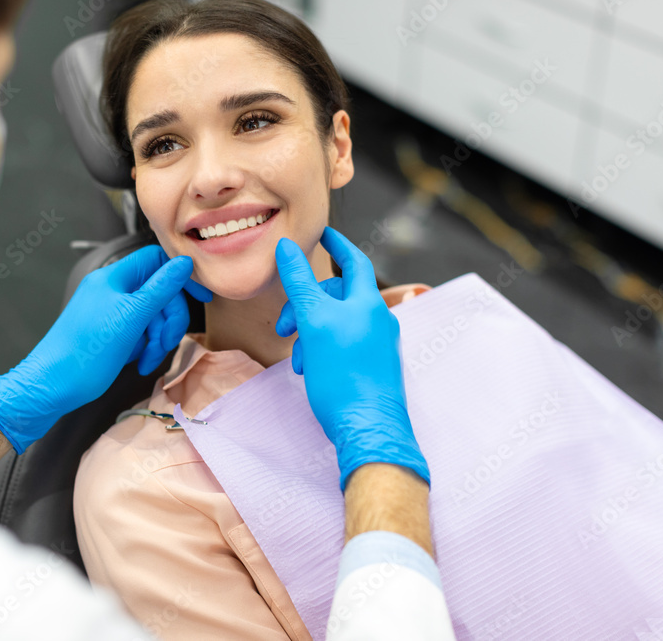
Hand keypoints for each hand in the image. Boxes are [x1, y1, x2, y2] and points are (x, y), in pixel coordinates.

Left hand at [0, 245, 211, 453]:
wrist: (53, 385)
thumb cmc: (85, 351)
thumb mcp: (131, 317)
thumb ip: (160, 288)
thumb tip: (184, 262)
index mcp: (113, 277)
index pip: (155, 260)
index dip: (180, 276)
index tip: (200, 297)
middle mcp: (112, 290)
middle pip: (158, 292)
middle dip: (168, 319)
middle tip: (166, 341)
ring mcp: (112, 312)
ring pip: (152, 315)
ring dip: (158, 338)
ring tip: (149, 358)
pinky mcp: (112, 333)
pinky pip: (141, 332)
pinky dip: (146, 347)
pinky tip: (140, 362)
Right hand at [274, 227, 428, 489]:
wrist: (368, 428)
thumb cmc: (343, 376)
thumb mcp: (315, 323)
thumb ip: (300, 283)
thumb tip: (286, 246)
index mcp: (369, 304)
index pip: (354, 261)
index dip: (337, 244)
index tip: (322, 234)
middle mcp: (377, 320)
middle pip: (336, 296)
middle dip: (306, 305)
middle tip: (284, 326)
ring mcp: (376, 344)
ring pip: (334, 323)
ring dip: (309, 334)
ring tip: (299, 359)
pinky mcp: (370, 366)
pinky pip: (340, 345)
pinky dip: (321, 350)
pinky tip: (310, 370)